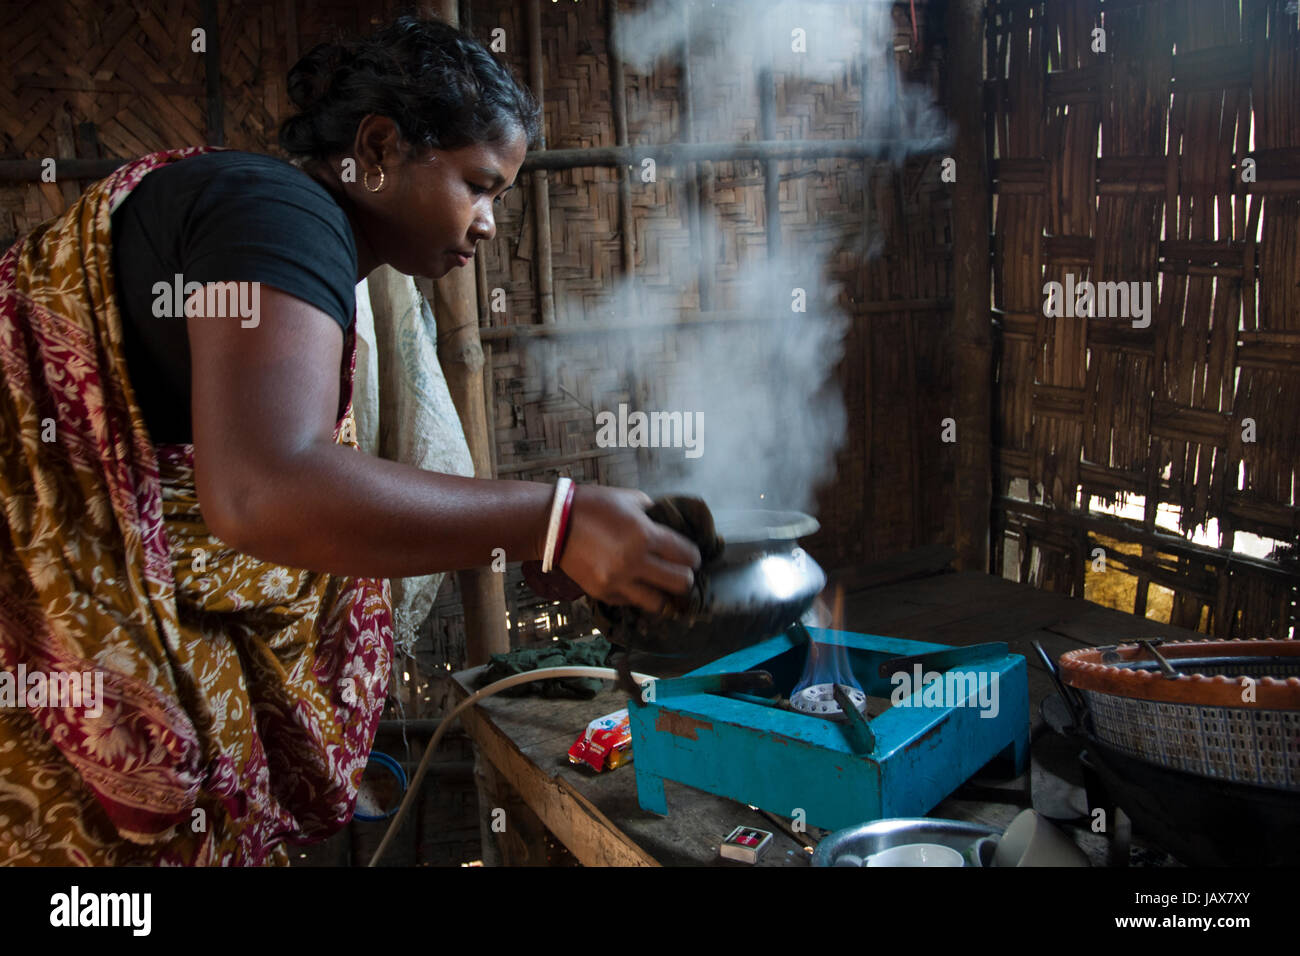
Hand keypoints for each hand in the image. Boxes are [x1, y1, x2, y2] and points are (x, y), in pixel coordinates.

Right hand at [557, 486, 701, 613]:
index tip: (691, 556)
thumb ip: (653, 512)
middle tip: (680, 571)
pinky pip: (632, 602)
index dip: (694, 557)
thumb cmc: (592, 506)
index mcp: (644, 535)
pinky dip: (638, 595)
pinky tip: (635, 583)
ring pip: (659, 603)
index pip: (687, 555)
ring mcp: (617, 582)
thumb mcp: (628, 499)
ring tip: (660, 584)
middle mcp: (634, 562)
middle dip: (685, 577)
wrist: (553, 524)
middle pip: (681, 583)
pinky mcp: (603, 593)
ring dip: (664, 593)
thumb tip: (670, 524)